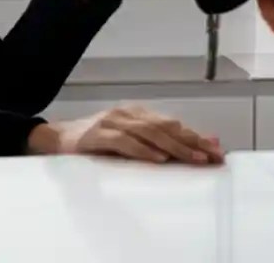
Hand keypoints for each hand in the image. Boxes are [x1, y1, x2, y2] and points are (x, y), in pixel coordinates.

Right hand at [27, 106, 223, 164]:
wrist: (56, 138)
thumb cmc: (94, 143)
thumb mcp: (127, 141)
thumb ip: (155, 143)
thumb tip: (193, 148)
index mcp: (137, 114)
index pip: (173, 124)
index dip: (195, 136)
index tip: (216, 149)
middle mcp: (127, 114)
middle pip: (166, 127)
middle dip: (192, 142)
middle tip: (213, 156)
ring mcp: (112, 122)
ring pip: (150, 134)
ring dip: (175, 147)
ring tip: (194, 158)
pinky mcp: (98, 135)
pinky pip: (125, 142)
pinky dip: (143, 151)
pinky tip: (159, 159)